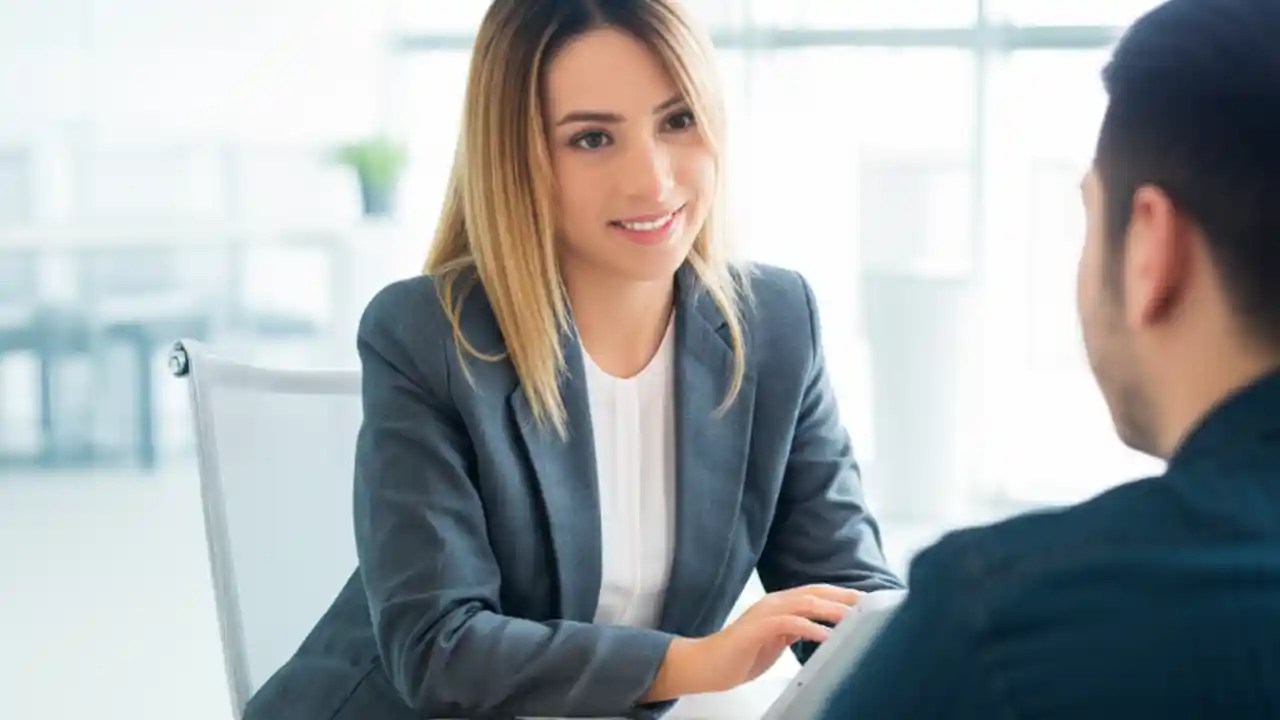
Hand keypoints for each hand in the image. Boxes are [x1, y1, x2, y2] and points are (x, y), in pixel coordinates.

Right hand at [645, 584, 861, 700]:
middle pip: (816, 592)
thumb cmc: (740, 656)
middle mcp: (774, 603)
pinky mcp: (757, 629)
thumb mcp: (776, 641)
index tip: (868, 601)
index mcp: (779, 605)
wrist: (705, 665)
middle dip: (845, 597)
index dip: (842, 594)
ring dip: (833, 609)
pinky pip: (789, 624)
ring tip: (856, 617)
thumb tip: (822, 631)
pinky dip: (811, 628)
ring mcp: (765, 614)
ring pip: (805, 603)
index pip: (816, 593)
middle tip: (872, 604)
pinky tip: (827, 636)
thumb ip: (795, 631)